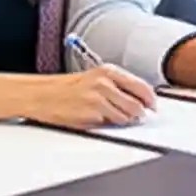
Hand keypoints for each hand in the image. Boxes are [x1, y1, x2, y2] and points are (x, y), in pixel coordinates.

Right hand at [26, 64, 156, 128]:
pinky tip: (98, 119)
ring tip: (112, 117)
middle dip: (140, 113)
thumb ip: (117, 86)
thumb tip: (140, 100)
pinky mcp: (91, 113)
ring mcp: (98, 98)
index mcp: (108, 71)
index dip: (150, 99)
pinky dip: (109, 124)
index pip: (141, 86)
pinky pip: (110, 124)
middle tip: (137, 117)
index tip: (153, 106)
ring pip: (126, 116)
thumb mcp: (94, 79)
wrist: (42, 95)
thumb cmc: (67, 89)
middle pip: (137, 103)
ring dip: (125, 120)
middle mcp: (105, 82)